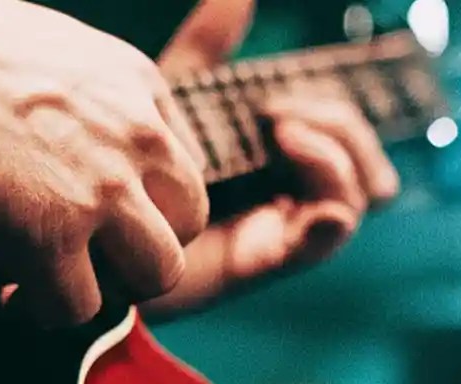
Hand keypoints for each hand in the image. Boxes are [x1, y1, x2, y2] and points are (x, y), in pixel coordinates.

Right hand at [0, 0, 209, 325]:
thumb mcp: (46, 54)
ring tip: (47, 280)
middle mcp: (135, 134)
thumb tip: (75, 152)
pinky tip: (2, 286)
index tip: (102, 222)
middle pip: (187, 226)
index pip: (182, 170)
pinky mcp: (50, 236)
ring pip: (157, 276)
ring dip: (104, 289)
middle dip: (137, 252)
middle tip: (84, 259)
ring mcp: (100, 188)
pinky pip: (76, 308)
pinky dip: (39, 309)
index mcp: (136, 84)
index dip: (144, 207)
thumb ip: (86, 108)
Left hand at [141, 0, 399, 317]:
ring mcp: (280, 227)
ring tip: (283, 134)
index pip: (344, 134)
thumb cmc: (132, 168)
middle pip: (363, 163)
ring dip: (335, 158)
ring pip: (352, 196)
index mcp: (279, 158)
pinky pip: (322, 239)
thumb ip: (211, 46)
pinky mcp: (263, 259)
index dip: (337, 115)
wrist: (97, 233)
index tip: (280, 97)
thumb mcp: (177, 98)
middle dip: (340, 128)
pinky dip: (330, 212)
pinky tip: (309, 190)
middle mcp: (289, 194)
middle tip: (281, 114)